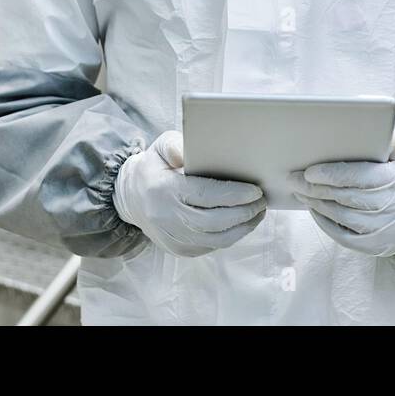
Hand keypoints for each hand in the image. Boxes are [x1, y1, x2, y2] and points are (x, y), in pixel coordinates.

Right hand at [114, 131, 265, 257]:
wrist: (132, 198)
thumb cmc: (155, 168)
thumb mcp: (161, 147)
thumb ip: (176, 145)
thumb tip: (189, 152)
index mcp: (164, 190)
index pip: (205, 196)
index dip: (234, 195)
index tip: (255, 190)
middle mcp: (167, 218)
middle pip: (214, 222)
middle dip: (244, 213)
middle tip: (262, 201)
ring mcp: (173, 238)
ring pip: (216, 239)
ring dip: (242, 228)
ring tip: (258, 213)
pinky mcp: (179, 249)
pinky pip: (211, 246)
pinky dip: (230, 236)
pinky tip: (242, 223)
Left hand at [292, 133, 394, 256]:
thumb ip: (392, 142)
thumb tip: (375, 131)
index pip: (362, 178)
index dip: (332, 174)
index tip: (309, 171)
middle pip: (347, 198)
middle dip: (316, 188)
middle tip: (294, 179)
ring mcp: (388, 230)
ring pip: (344, 218)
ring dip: (318, 205)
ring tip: (301, 193)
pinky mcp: (380, 246)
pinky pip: (346, 237)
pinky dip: (327, 224)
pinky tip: (316, 211)